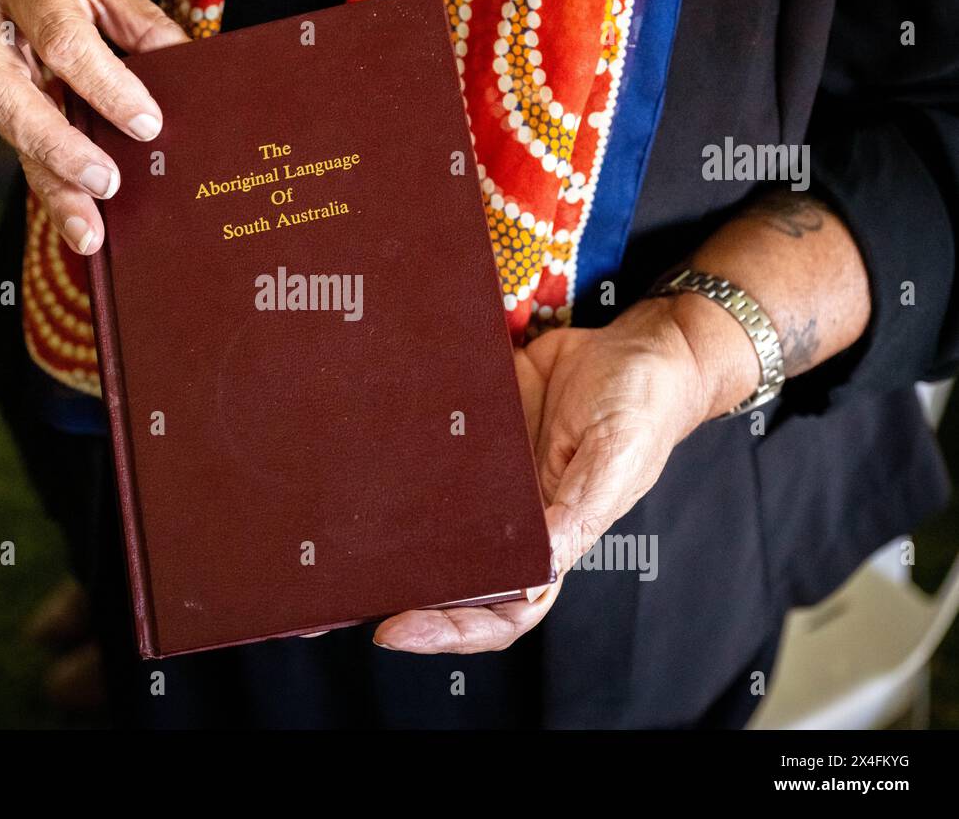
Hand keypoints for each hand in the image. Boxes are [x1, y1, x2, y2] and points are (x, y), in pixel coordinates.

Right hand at [0, 0, 187, 253]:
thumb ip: (138, 17)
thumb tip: (186, 65)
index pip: (62, 38)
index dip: (105, 84)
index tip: (148, 124)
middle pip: (8, 93)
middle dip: (57, 147)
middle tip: (106, 186)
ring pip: (1, 125)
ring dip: (46, 182)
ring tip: (85, 230)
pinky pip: (9, 136)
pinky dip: (43, 177)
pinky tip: (73, 214)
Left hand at [373, 294, 754, 652]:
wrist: (639, 344)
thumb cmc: (643, 407)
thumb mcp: (615, 460)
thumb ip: (576, 517)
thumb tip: (536, 580)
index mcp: (552, 538)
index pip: (502, 609)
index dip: (452, 628)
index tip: (397, 630)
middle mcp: (514, 517)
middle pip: (454, 573)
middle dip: (401, 591)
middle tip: (344, 593)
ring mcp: (489, 476)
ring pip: (431, 520)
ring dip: (387, 532)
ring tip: (332, 541)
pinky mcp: (474, 429)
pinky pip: (430, 453)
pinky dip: (396, 459)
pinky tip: (359, 454)